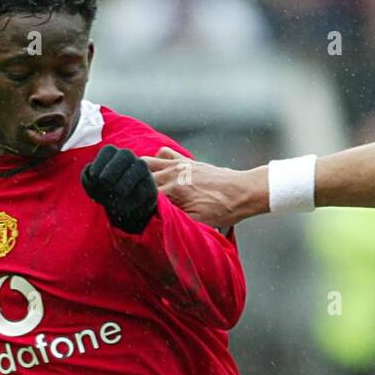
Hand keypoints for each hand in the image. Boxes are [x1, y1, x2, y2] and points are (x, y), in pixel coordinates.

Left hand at [81, 145, 158, 233]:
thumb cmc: (105, 191)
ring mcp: (143, 171)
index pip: (108, 151)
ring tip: (112, 199)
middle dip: (112, 172)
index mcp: (113, 153)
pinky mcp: (151, 187)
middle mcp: (130, 157)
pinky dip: (130, 201)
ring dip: (121, 186)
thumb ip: (87, 178)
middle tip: (105, 186)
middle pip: (125, 156)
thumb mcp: (92, 184)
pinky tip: (122, 208)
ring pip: (137, 169)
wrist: (123, 207)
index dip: (99, 164)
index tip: (94, 178)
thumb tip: (92, 176)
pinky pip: (142, 191)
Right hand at [143, 147, 260, 229]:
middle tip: (133, 199)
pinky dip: (156, 159)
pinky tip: (158, 170)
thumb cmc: (223, 209)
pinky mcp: (186, 160)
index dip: (136, 203)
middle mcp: (172, 173)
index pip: (143, 195)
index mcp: (173, 190)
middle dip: (134, 188)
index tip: (132, 209)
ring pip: (147, 162)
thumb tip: (154, 218)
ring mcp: (178, 164)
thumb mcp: (197, 222)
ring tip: (139, 185)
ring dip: (141, 173)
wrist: (242, 192)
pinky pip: (163, 153)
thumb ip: (173, 218)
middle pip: (141, 178)